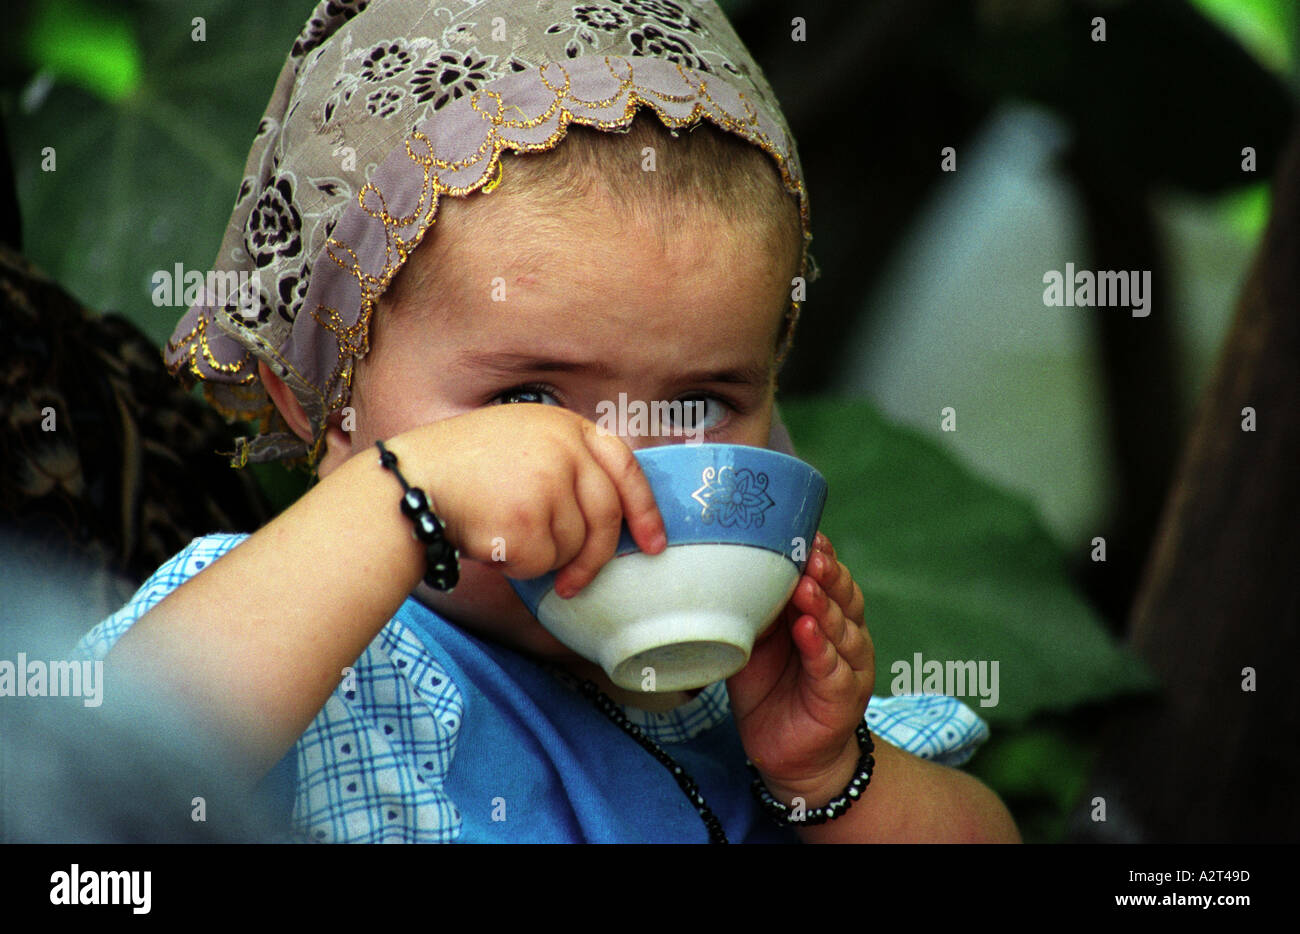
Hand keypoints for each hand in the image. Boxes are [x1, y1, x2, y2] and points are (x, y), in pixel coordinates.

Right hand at [387, 404, 665, 591]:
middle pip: (607, 516)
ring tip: (503, 533)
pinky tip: (490, 541)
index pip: (625, 466)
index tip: (653, 542)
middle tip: (574, 583)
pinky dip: (521, 567)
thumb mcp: (520, 441)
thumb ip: (566, 463)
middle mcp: (563, 448)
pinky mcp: (530, 520)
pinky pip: (545, 563)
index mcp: (564, 425)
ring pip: (576, 545)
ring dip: (546, 557)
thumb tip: (611, 515)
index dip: (645, 508)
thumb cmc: (460, 471)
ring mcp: (549, 483)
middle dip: (596, 558)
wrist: (408, 484)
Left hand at [727, 532, 873, 806]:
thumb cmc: (770, 688)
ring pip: (842, 629)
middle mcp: (845, 633)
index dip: (822, 555)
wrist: (787, 753)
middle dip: (826, 573)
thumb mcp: (756, 641)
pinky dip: (821, 649)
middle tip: (810, 555)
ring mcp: (849, 665)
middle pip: (842, 596)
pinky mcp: (842, 697)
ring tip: (805, 589)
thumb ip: (751, 609)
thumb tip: (718, 567)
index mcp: (826, 613)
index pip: (830, 576)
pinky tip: (808, 632)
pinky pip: (833, 669)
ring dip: (823, 606)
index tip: (807, 534)